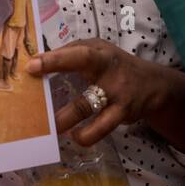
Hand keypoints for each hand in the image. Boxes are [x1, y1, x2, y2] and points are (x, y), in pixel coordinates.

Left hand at [27, 38, 181, 145]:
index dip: (54, 56)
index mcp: (99, 51)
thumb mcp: (99, 51)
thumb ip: (72, 53)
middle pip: (84, 61)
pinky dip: (87, 135)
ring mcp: (116, 90)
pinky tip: (75, 136)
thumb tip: (37, 61)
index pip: (75, 49)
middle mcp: (108, 66)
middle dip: (57, 66)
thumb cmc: (116, 66)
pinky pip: (102, 127)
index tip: (31, 65)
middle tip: (34, 85)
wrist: (153, 85)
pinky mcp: (123, 112)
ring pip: (88, 103)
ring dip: (66, 117)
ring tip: (50, 127)